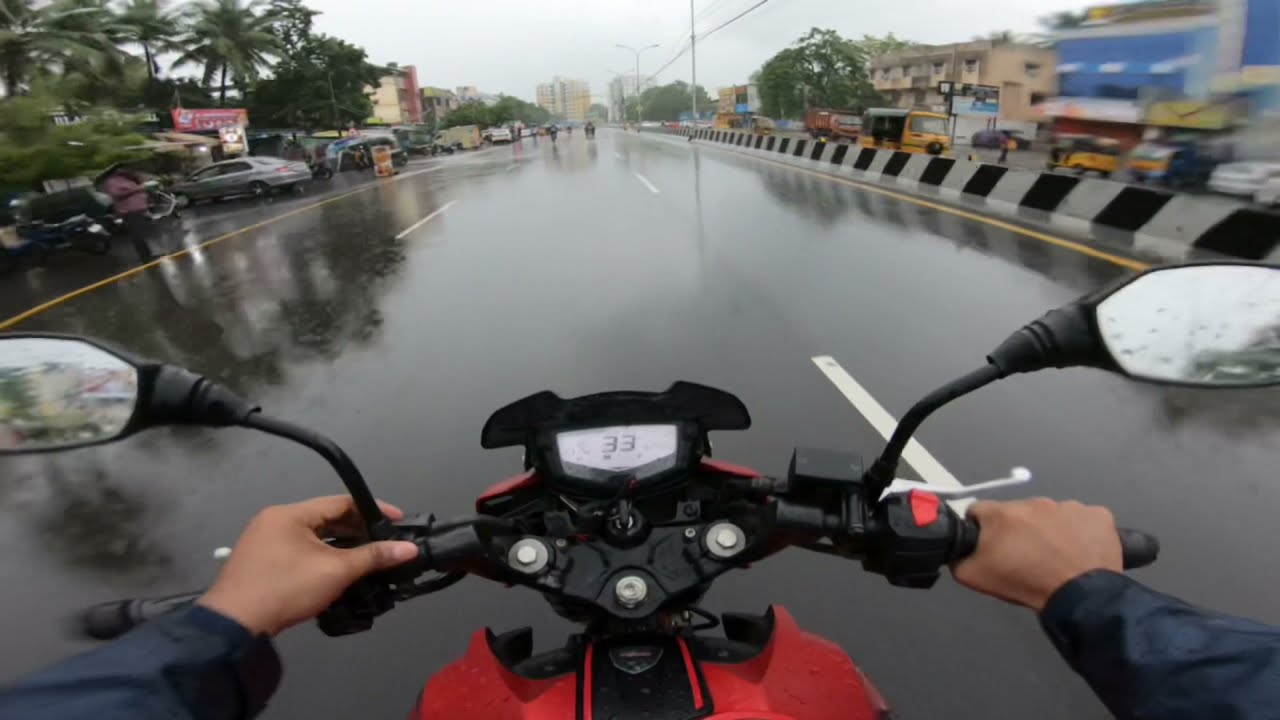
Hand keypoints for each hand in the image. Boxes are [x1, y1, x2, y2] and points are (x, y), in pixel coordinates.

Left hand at [198, 495, 418, 635]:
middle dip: (357, 530)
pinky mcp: (259, 562)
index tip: (398, 520)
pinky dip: (320, 556)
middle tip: (385, 542)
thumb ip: (373, 556)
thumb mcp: (335, 571)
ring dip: (339, 546)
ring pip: (311, 537)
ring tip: (366, 558)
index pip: (340, 502)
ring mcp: (263, 542)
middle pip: (325, 518)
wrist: (235, 624)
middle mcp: (274, 520)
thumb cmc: (287, 588)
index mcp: (290, 513)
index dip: (372, 510)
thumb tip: (409, 548)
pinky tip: (337, 571)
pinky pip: (298, 551)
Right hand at [951, 498, 1121, 610]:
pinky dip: (1080, 532)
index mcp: (1002, 514)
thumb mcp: (974, 578)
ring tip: (1058, 557)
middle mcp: (1035, 502)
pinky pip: (1083, 519)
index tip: (992, 547)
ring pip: (1052, 515)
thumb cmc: (1026, 584)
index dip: (982, 529)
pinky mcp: (1098, 514)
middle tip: (1027, 557)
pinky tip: (1081, 551)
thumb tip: (959, 548)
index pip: (979, 511)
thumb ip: (958, 557)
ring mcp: (1070, 505)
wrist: (1081, 597)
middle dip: (1019, 530)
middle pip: (1018, 513)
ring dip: (1050, 531)